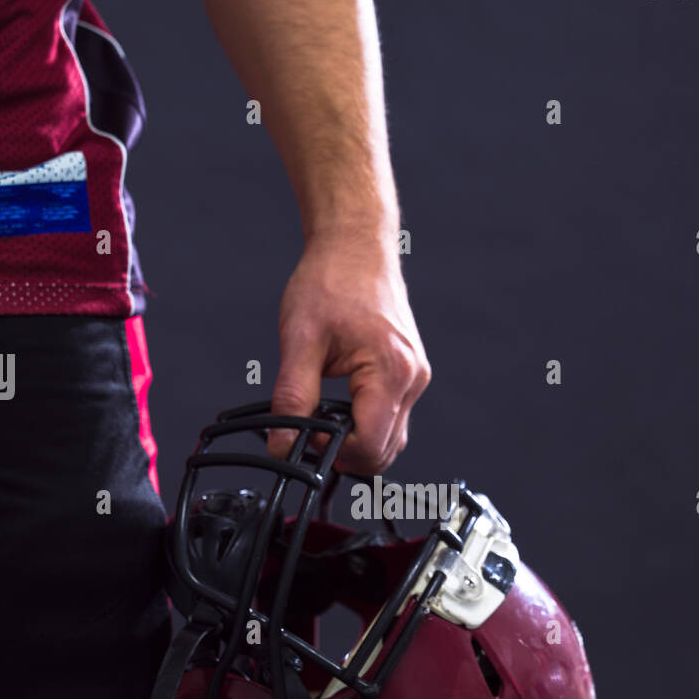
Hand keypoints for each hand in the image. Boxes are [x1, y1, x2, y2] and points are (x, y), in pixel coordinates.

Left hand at [266, 233, 430, 474]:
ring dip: (356, 440)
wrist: (355, 244)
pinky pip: (392, 417)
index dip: (333, 452)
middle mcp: (412, 378)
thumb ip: (292, 398)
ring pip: (391, 438)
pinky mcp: (410, 374)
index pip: (370, 445)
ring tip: (323, 417)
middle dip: (345, 453)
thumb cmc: (332, 280)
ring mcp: (415, 377)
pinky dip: (366, 424)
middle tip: (309, 432)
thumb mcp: (300, 341)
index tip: (305, 436)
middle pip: (385, 450)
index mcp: (390, 370)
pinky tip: (340, 406)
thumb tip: (283, 445)